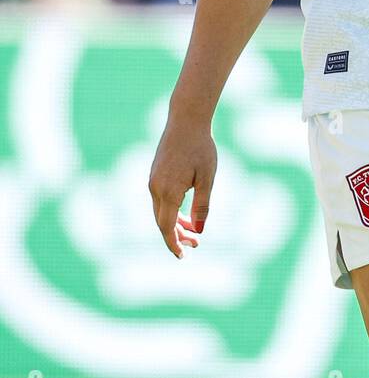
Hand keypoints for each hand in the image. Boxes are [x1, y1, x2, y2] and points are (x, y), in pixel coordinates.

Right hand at [148, 115, 217, 257]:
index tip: (183, 256)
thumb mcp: (207, 178)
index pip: (166, 227)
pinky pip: (161, 200)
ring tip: (194, 231)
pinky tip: (186, 213)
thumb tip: (199, 230)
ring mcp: (153, 181)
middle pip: (162, 222)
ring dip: (175, 224)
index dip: (174, 244)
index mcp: (168, 191)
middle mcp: (155, 188)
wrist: (186, 121)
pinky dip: (172, 211)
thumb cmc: (200, 148)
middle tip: (196, 245)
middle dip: (177, 236)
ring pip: (161, 211)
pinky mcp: (155, 175)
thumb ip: (202, 205)